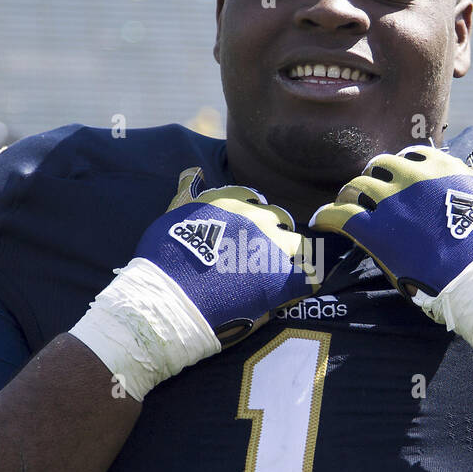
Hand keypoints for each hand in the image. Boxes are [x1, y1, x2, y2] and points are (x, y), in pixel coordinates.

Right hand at [70, 167, 319, 399]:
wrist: (167, 300)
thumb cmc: (162, 260)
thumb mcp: (171, 216)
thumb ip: (187, 192)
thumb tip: (193, 171)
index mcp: (231, 202)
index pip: (253, 201)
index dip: (249, 219)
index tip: (241, 236)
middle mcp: (256, 218)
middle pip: (278, 219)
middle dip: (270, 235)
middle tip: (255, 260)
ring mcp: (271, 247)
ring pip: (297, 244)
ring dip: (288, 256)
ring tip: (274, 275)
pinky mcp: (281, 279)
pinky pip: (310, 277)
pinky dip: (305, 283)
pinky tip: (296, 291)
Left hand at [311, 145, 472, 396]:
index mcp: (442, 167)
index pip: (411, 155)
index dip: (400, 167)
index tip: (396, 178)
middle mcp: (413, 177)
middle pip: (379, 167)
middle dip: (372, 177)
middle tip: (367, 193)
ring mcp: (391, 203)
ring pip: (356, 186)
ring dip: (349, 194)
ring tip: (343, 204)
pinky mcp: (375, 230)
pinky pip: (340, 214)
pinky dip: (327, 215)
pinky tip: (321, 221)